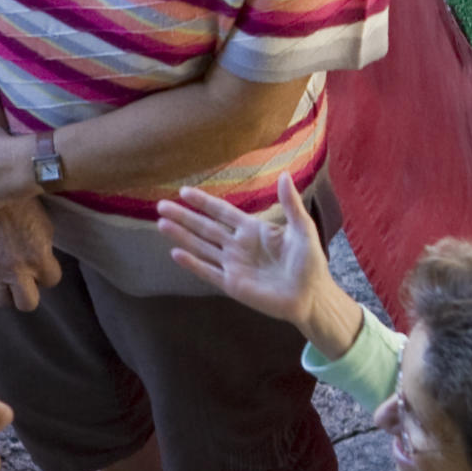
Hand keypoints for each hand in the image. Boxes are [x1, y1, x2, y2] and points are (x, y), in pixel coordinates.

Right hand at [0, 200, 61, 311]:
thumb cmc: (22, 205)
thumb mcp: (45, 226)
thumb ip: (44, 250)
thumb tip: (43, 264)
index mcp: (39, 258)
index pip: (52, 281)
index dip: (48, 274)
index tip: (43, 264)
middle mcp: (17, 269)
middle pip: (27, 304)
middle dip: (29, 293)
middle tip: (26, 281)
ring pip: (1, 301)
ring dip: (6, 291)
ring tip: (7, 278)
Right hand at [157, 174, 330, 328]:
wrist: (311, 295)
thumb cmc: (309, 261)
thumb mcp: (302, 229)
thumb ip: (290, 204)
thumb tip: (284, 174)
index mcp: (253, 230)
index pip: (222, 212)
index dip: (204, 202)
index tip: (184, 191)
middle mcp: (238, 246)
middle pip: (205, 228)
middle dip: (183, 217)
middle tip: (161, 205)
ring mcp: (233, 265)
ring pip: (201, 247)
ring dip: (181, 236)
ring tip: (161, 224)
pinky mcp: (232, 285)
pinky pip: (208, 272)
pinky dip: (192, 264)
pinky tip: (175, 253)